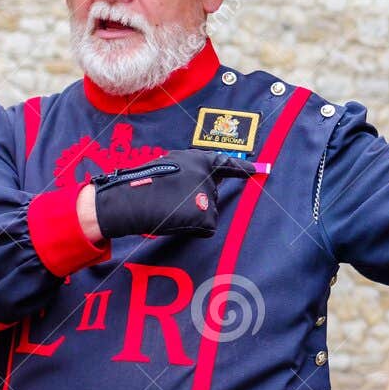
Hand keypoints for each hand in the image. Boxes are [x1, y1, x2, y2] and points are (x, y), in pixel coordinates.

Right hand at [90, 151, 256, 239]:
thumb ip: (189, 173)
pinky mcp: (207, 218)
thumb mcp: (168, 166)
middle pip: (212, 194)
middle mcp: (208, 175)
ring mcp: (209, 197)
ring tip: (169, 210)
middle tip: (172, 202)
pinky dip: (192, 230)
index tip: (259, 170)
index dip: (243, 168)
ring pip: (208, 212)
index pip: (226, 163)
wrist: (129, 201)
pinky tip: (175, 222)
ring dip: (192, 215)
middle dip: (198, 201)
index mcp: (198, 159)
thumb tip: (200, 189)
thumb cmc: (143, 186)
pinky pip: (205, 229)